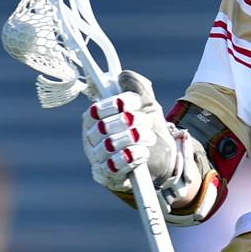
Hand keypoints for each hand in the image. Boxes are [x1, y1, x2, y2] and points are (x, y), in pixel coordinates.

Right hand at [81, 71, 204, 207]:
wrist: (159, 160)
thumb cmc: (146, 129)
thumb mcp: (146, 106)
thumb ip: (137, 88)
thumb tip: (123, 76)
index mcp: (95, 117)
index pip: (96, 109)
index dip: (115, 104)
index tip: (134, 103)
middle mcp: (91, 137)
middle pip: (103, 127)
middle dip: (129, 122)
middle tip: (146, 123)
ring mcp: (96, 158)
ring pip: (108, 146)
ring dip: (132, 139)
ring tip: (148, 138)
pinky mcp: (106, 176)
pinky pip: (113, 167)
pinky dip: (129, 158)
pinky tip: (141, 153)